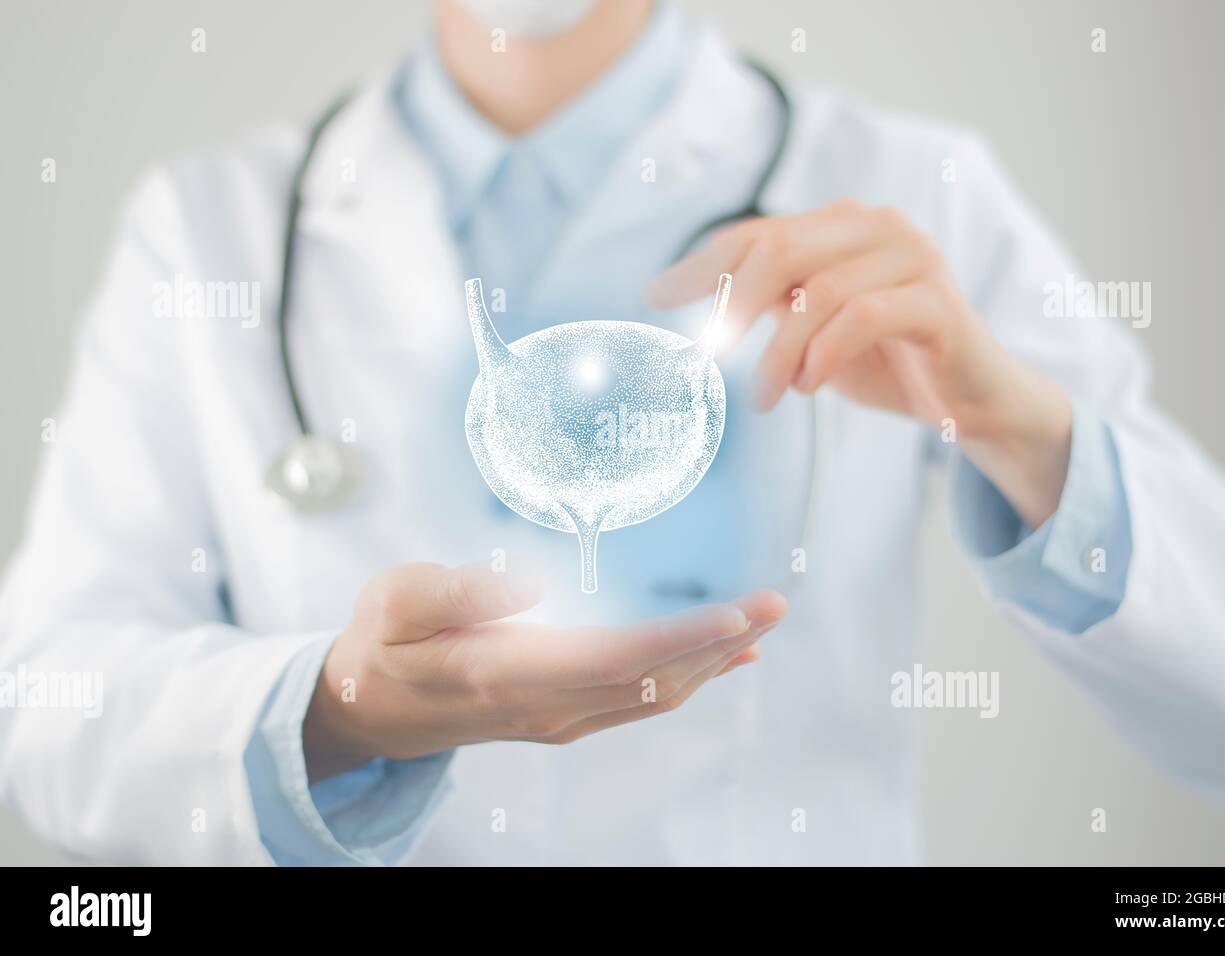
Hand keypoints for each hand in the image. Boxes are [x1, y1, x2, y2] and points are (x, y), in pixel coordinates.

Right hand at [303, 561, 786, 780]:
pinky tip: (727, 657)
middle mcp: (545, 707)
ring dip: (713, 661)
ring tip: (763, 620)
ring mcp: (559, 718)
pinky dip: (691, 676)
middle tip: (775, 602)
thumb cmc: (382, 642)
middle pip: (651, 682)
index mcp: (506, 674)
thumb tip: (530, 583)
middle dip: (719, 645)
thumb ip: (454, 591)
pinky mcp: (565, 715)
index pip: (613, 662)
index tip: (735, 615)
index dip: (680, 640)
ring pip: (654, 696)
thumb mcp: (394, 600)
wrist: (368, 710)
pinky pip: (641, 702)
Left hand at [647, 200, 1073, 526]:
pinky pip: (864, 316)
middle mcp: (877, 226)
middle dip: (733, 302)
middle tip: (709, 355)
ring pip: (820, 290)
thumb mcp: (812, 331)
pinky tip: (810, 384)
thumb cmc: (885, 362)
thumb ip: (771, 306)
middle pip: (781, 247)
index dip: (702, 264)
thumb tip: (699, 308)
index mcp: (841, 225)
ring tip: (768, 396)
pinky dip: (824, 353)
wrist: (970, 398)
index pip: (757, 233)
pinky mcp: (939, 301)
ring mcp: (913, 257)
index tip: (655, 298)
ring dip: (780, 352)